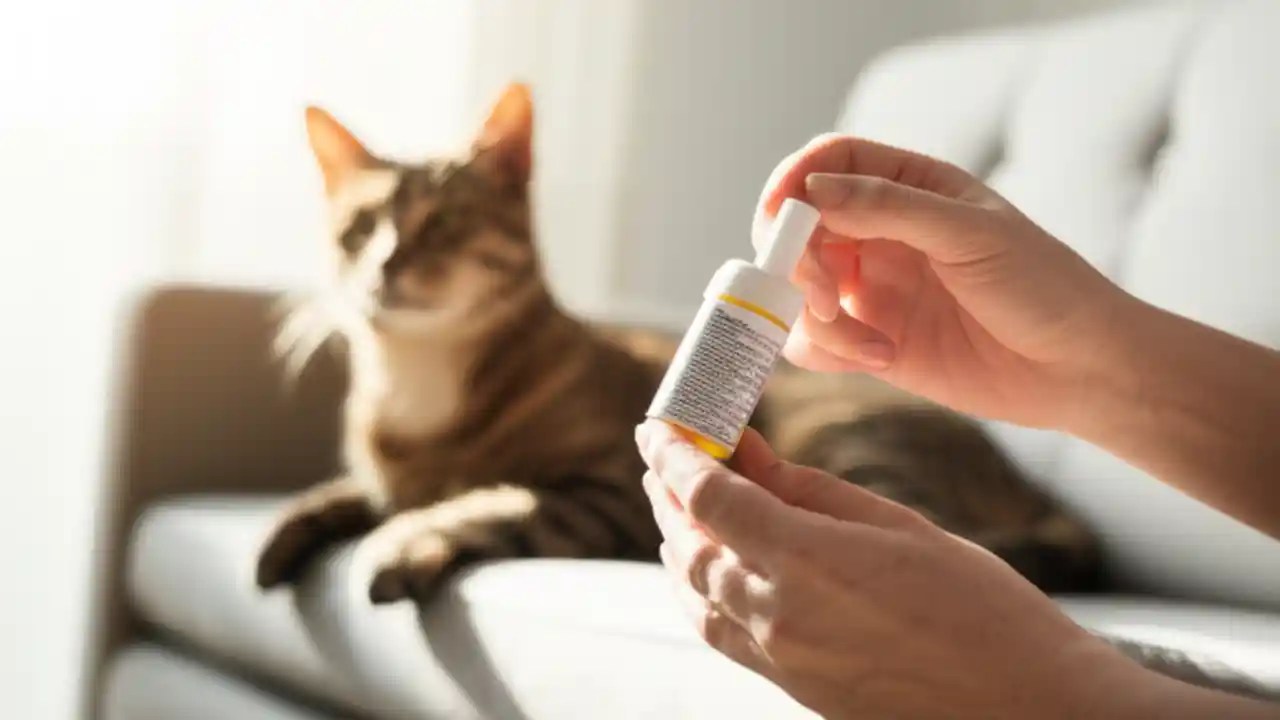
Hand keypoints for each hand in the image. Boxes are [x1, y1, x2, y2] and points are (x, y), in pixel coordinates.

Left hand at [636, 420, 1147, 719]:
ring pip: (694, 590)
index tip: (658, 427)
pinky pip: (716, 629)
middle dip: (668, 492)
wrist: (1022, 705)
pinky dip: (696, 589)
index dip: (672, 456)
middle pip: (688, 543)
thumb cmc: (977, 606)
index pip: (705, 497)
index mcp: (803, 561)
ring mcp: (778, 657)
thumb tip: (745, 450)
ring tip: (675, 502)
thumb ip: (806, 488)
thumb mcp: (894, 524)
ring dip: (676, 541)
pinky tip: (703, 567)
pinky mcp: (788, 684)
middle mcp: (774, 614)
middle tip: (664, 455)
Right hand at [755, 135, 1128, 428]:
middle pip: (799, 228)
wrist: (1078, 369)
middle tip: (824, 296)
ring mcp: (872, 288)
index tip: (780, 215)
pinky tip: (882, 359)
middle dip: (797, 261)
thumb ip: (889, 207)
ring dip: (815, 317)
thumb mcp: (972, 234)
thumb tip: (810, 191)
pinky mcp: (870, 341)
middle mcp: (880, 232)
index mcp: (910, 186)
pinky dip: (828, 351)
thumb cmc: (1042, 285)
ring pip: (798, 289)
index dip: (794, 182)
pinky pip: (813, 341)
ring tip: (868, 344)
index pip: (829, 163)